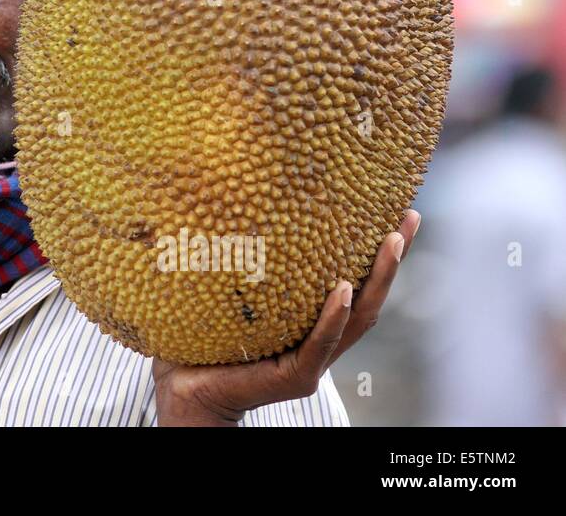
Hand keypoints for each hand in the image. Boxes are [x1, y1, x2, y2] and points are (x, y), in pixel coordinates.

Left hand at [151, 209, 420, 425]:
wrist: (184, 390)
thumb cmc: (200, 337)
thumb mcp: (226, 293)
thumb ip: (237, 261)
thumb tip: (225, 202)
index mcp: (308, 322)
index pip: (354, 283)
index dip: (377, 254)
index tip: (396, 212)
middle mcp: (318, 342)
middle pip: (368, 297)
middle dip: (392, 259)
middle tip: (409, 217)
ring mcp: (311, 362)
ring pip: (356, 318)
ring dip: (377, 280)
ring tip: (392, 242)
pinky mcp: (295, 378)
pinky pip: (318, 344)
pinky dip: (333, 317)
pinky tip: (345, 290)